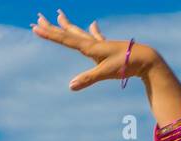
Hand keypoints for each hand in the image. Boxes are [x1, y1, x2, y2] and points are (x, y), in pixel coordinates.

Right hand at [31, 9, 158, 89]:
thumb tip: (70, 86)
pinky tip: (94, 24)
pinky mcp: (109, 47)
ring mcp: (101, 43)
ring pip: (80, 32)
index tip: (36, 28)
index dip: (50, 34)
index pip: (65, 39)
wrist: (145, 59)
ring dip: (68, 25)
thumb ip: (87, 79)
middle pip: (69, 33)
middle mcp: (93, 42)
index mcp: (89, 47)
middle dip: (53, 26)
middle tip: (39, 18)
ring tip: (59, 14)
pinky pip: (98, 36)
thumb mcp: (105, 73)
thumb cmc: (125, 65)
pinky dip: (94, 30)